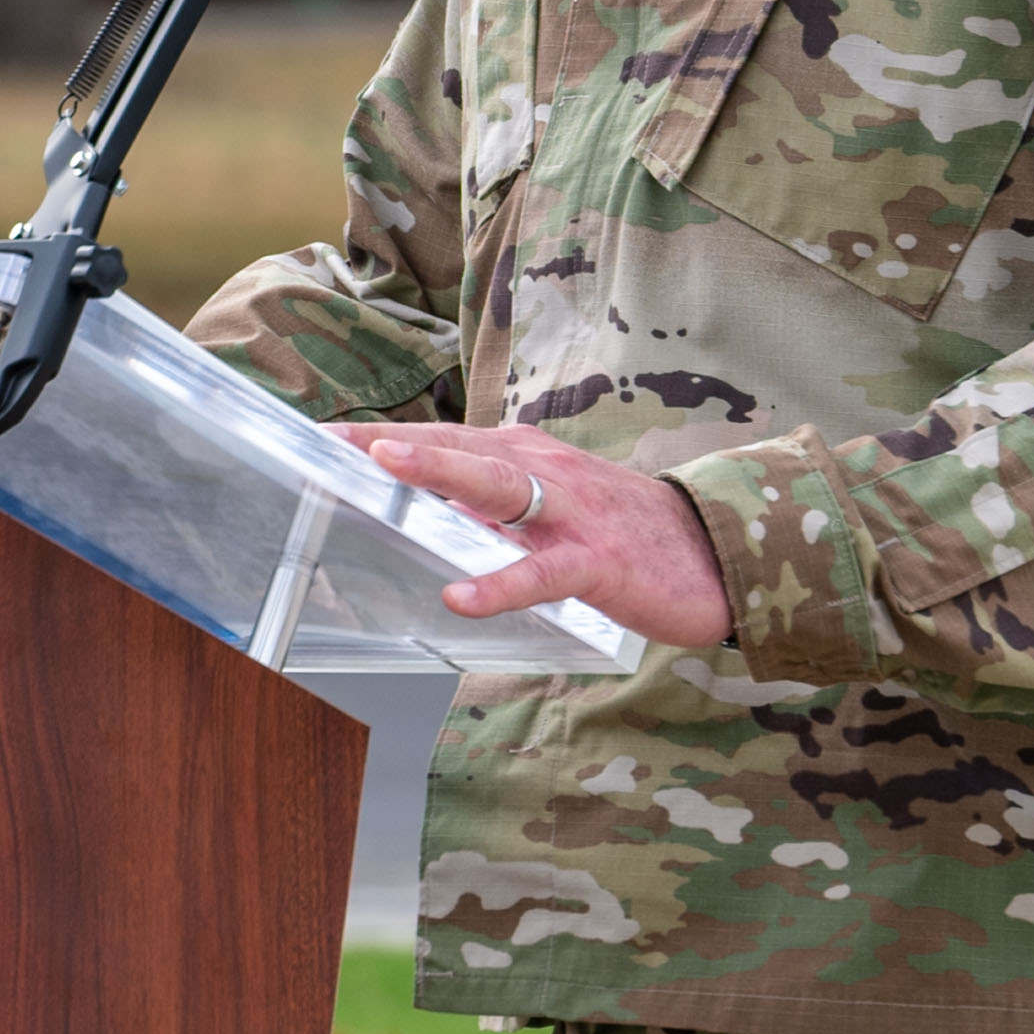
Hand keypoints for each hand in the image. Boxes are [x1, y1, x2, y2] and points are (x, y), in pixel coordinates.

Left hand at [353, 424, 735, 650]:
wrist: (714, 553)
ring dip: (440, 470)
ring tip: (385, 464)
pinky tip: (459, 597)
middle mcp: (541, 469)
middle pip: (458, 446)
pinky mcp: (596, 561)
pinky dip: (499, 583)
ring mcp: (569, 512)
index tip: (319, 435)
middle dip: (393, 439)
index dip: (380, 437)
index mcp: (524, 456)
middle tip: (333, 436)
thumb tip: (420, 506)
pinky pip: (540, 572)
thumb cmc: (620, 530)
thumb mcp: (546, 504)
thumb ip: (489, 503)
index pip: (442, 439)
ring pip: (496, 485)